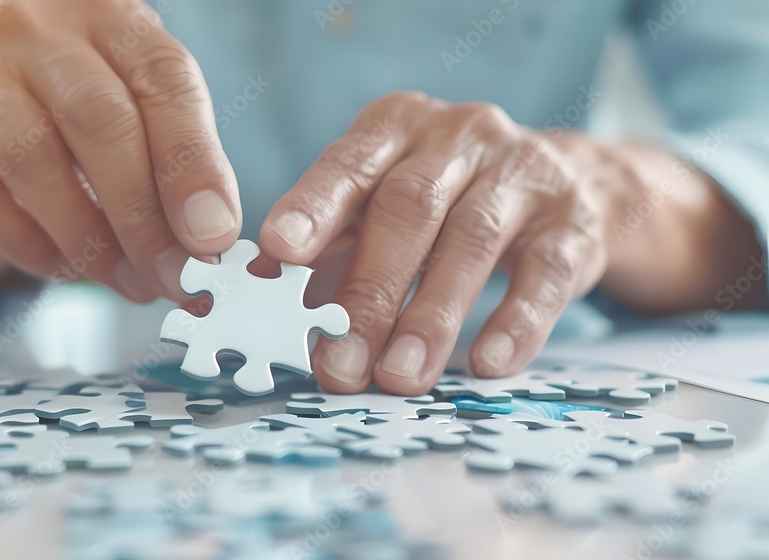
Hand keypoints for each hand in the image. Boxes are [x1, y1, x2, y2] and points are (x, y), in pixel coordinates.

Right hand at [0, 0, 239, 299]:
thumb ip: (181, 171)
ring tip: (129, 283)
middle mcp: (37, 31)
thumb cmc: (81, 132)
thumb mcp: (145, 128)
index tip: (212, 238)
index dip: (193, 165)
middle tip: (172, 276)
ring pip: (36, 162)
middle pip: (100, 120)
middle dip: (144, 216)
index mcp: (110, 19)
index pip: (163, 81)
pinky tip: (68, 268)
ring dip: (93, 241)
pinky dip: (34, 247)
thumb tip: (210, 240)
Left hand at [260, 93, 615, 394]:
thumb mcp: (378, 209)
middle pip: (408, 207)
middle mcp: (458, 137)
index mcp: (395, 128)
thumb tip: (260, 297)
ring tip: (400, 376)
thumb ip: (326, 248)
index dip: (314, 204)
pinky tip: (487, 363)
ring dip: (432, 315)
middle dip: (370, 290)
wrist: (564, 183)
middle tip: (339, 364)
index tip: (280, 250)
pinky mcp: (573, 220)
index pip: (350, 163)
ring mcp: (521, 172)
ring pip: (472, 239)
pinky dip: (516, 320)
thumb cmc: (442, 205)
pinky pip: (546, 271)